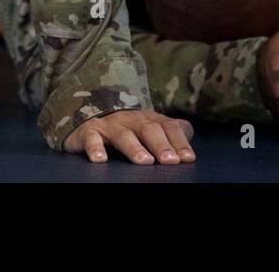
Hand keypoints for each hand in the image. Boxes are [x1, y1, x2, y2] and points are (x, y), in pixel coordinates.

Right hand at [63, 110, 195, 164]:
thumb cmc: (128, 130)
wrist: (90, 117)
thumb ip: (171, 136)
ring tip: (144, 161)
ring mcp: (110, 125)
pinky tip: (100, 159)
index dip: (179, 142)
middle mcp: (131, 119)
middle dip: (161, 144)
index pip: (169, 127)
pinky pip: (91, 138)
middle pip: (149, 129)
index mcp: (150, 119)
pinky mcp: (88, 132)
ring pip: (123, 135)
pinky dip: (95, 148)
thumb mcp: (151, 130)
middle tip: (170, 161)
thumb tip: (190, 151)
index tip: (187, 158)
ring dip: (134, 148)